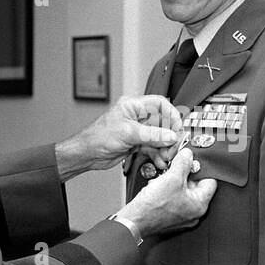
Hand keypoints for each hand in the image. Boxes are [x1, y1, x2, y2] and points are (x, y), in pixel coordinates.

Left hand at [55, 95, 182, 179]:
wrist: (87, 154)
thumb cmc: (98, 137)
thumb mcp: (129, 133)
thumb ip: (153, 135)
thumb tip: (171, 135)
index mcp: (134, 105)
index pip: (160, 104)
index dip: (172, 115)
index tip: (178, 129)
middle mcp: (137, 116)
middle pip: (163, 122)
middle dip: (169, 136)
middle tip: (172, 147)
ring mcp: (137, 130)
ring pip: (159, 136)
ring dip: (165, 147)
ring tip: (166, 156)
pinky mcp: (136, 142)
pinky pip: (153, 147)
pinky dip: (158, 154)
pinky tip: (160, 160)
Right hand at [119, 147, 214, 237]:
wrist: (134, 220)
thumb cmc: (153, 207)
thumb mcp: (172, 178)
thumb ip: (183, 163)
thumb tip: (188, 155)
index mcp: (200, 205)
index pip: (210, 181)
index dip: (201, 168)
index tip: (192, 161)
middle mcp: (193, 213)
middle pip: (195, 186)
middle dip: (184, 174)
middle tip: (175, 167)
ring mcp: (182, 216)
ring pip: (182, 191)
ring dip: (173, 181)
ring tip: (163, 179)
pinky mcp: (170, 216)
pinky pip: (173, 198)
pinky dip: (166, 190)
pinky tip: (157, 187)